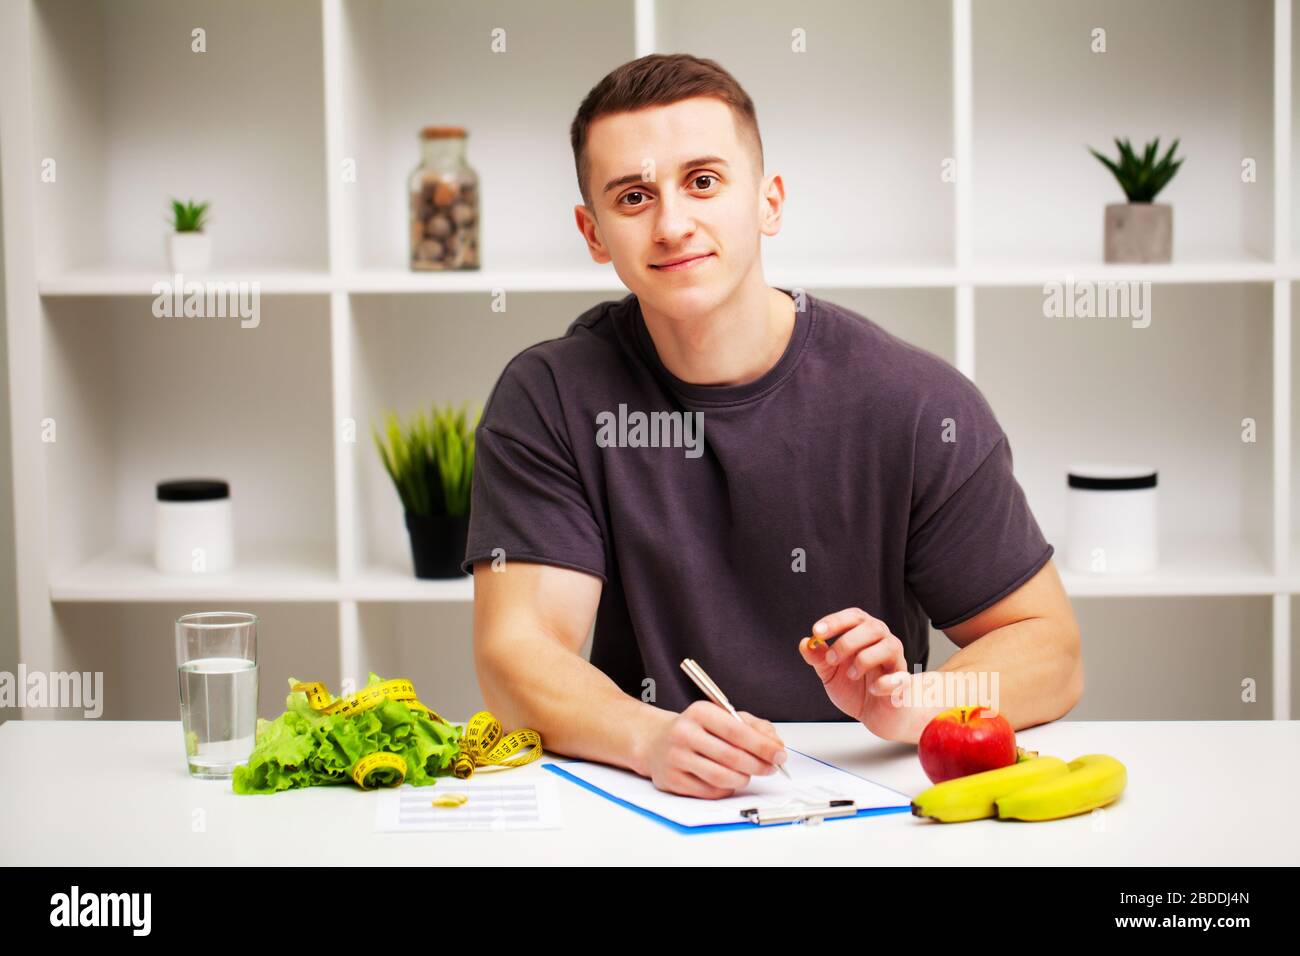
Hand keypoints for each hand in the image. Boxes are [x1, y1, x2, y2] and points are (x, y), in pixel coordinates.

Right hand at [641, 701, 788, 798]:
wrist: (657, 741)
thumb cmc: (697, 729)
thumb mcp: (724, 717)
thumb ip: (754, 727)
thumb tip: (776, 746)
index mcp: (700, 712)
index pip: (736, 731)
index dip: (762, 746)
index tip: (779, 754)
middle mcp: (684, 733)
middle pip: (731, 757)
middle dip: (758, 765)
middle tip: (771, 768)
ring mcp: (676, 758)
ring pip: (722, 777)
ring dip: (743, 779)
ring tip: (748, 774)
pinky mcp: (673, 780)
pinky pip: (710, 792)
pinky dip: (727, 789)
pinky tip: (728, 781)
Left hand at [798, 607, 911, 739]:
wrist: (874, 715)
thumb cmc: (854, 687)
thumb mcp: (830, 673)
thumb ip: (818, 658)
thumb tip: (806, 643)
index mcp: (864, 634)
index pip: (854, 617)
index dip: (835, 621)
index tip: (817, 631)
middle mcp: (883, 642)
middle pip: (872, 627)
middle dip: (848, 642)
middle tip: (831, 659)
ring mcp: (896, 661)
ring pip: (889, 646)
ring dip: (865, 659)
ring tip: (851, 675)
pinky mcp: (903, 684)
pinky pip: (901, 678)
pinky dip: (885, 683)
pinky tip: (872, 689)